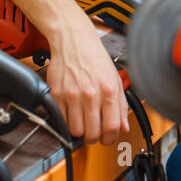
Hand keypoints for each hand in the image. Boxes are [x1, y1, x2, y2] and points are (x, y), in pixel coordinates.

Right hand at [44, 20, 128, 144]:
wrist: (74, 41)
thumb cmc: (95, 58)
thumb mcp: (115, 79)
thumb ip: (121, 105)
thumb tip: (124, 126)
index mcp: (108, 91)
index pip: (111, 128)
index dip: (110, 139)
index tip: (108, 139)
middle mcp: (90, 95)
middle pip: (92, 134)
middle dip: (94, 138)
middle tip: (94, 132)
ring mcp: (72, 96)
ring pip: (75, 130)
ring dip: (79, 131)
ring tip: (83, 122)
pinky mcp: (57, 95)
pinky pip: (61, 120)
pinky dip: (66, 122)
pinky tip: (72, 114)